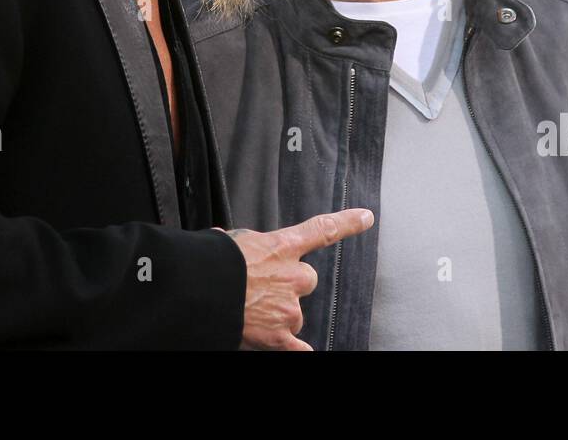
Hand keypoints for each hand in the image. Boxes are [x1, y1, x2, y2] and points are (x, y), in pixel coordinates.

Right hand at [215, 208, 373, 350]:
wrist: (200, 292)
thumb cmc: (211, 263)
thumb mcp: (231, 241)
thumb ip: (245, 244)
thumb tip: (231, 243)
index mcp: (282, 246)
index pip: (323, 230)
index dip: (348, 222)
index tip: (366, 217)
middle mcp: (293, 276)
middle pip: (307, 279)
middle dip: (290, 284)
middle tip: (265, 286)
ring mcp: (289, 308)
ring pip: (296, 313)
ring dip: (281, 315)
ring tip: (252, 311)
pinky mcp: (279, 336)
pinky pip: (297, 348)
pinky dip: (296, 350)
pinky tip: (298, 351)